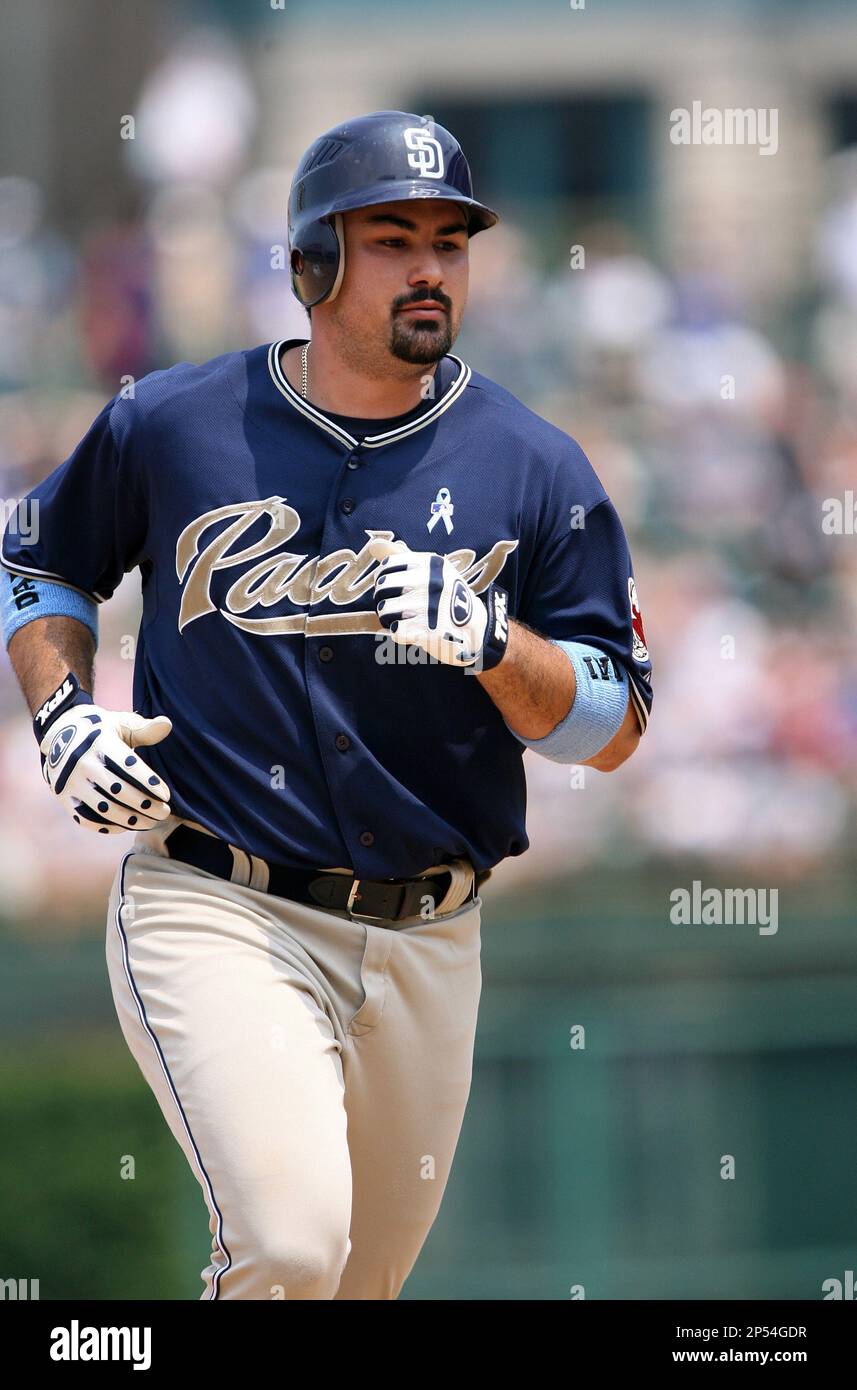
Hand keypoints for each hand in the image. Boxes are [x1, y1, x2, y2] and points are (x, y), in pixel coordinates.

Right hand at [39, 704, 172, 832]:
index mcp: (100, 742)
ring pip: (104, 808)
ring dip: (130, 820)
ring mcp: (70, 781)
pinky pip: (85, 819)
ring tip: (149, 822)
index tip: (166, 796)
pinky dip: (107, 826)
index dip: (149, 783)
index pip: (129, 766)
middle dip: (146, 805)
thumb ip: (144, 729)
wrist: (58, 731)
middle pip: (119, 791)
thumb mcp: (120, 723)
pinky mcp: (62, 795)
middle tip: (164, 812)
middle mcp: (82, 762)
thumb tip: (167, 725)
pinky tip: (125, 826)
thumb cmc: (100, 729)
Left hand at [367, 538, 508, 670]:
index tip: (393, 588)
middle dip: (383, 599)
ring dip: (389, 618)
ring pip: (384, 610)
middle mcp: (431, 581)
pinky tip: (413, 632)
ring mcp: (431, 607)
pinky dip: (399, 635)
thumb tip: (374, 544)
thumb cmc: (447, 597)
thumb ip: (401, 557)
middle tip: (397, 607)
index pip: (387, 566)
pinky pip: (395, 631)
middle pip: (382, 588)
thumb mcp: (431, 571)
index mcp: (430, 564)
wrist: (475, 629)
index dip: (383, 579)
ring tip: (405, 620)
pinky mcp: (430, 631)